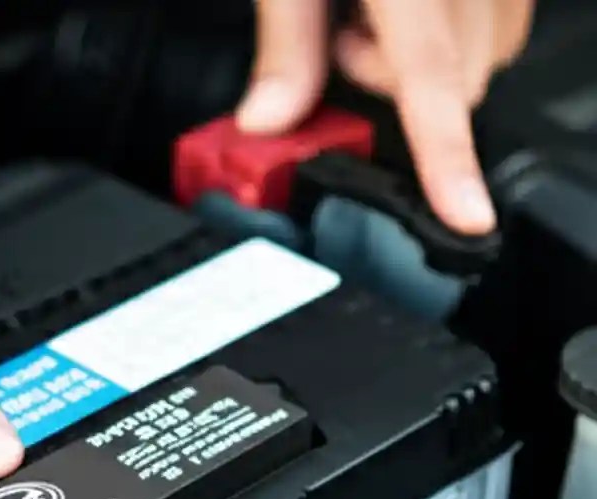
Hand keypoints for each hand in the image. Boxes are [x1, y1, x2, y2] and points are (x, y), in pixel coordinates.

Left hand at [237, 0, 534, 234]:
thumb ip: (286, 46)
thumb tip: (269, 122)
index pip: (430, 82)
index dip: (446, 159)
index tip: (463, 214)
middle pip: (454, 84)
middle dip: (390, 88)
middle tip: (341, 37)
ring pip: (478, 59)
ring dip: (418, 62)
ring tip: (367, 6)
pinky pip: (493, 23)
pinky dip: (447, 32)